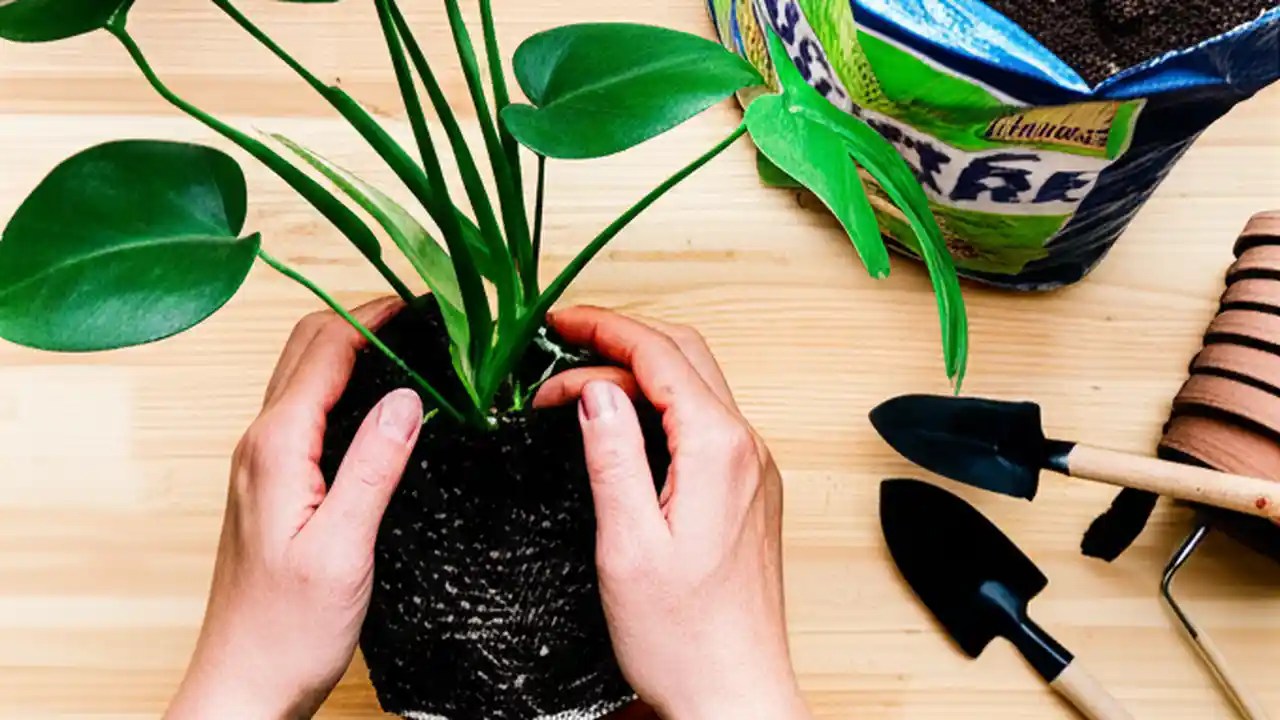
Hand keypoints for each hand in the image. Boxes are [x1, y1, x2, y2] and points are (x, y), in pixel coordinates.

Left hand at [167, 298, 422, 719]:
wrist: (243, 684)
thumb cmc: (285, 630)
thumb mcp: (344, 547)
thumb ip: (374, 465)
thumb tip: (409, 398)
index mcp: (276, 447)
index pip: (327, 348)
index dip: (378, 315)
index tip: (428, 304)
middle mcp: (261, 444)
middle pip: (308, 346)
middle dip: (365, 317)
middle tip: (425, 316)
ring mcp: (263, 462)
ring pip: (306, 375)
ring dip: (354, 348)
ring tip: (413, 345)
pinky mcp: (274, 484)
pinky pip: (308, 411)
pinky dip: (346, 387)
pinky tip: (383, 404)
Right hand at [535, 307, 809, 719]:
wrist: (735, 693)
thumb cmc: (685, 637)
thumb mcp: (626, 544)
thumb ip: (612, 456)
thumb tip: (594, 393)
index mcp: (718, 450)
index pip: (659, 354)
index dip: (602, 328)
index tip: (556, 322)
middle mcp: (746, 448)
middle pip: (684, 355)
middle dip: (620, 339)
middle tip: (560, 344)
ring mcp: (752, 469)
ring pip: (695, 386)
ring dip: (638, 373)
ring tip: (576, 386)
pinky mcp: (747, 491)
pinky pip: (705, 422)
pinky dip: (660, 406)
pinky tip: (622, 426)